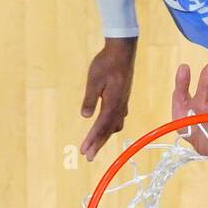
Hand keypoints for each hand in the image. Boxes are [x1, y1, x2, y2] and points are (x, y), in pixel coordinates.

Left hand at [80, 37, 136, 161]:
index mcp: (112, 104)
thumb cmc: (106, 63)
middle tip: (88, 157)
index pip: (100, 126)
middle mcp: (120, 106)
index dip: (92, 140)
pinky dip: (112, 125)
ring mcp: (123, 102)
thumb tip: (85, 116)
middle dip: (98, 144)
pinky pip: (119, 117)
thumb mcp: (94, 80)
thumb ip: (90, 98)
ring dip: (105, 136)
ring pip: (115, 125)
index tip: (84, 151)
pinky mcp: (123, 97)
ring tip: (96, 144)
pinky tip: (109, 126)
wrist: (122, 51)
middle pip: (108, 130)